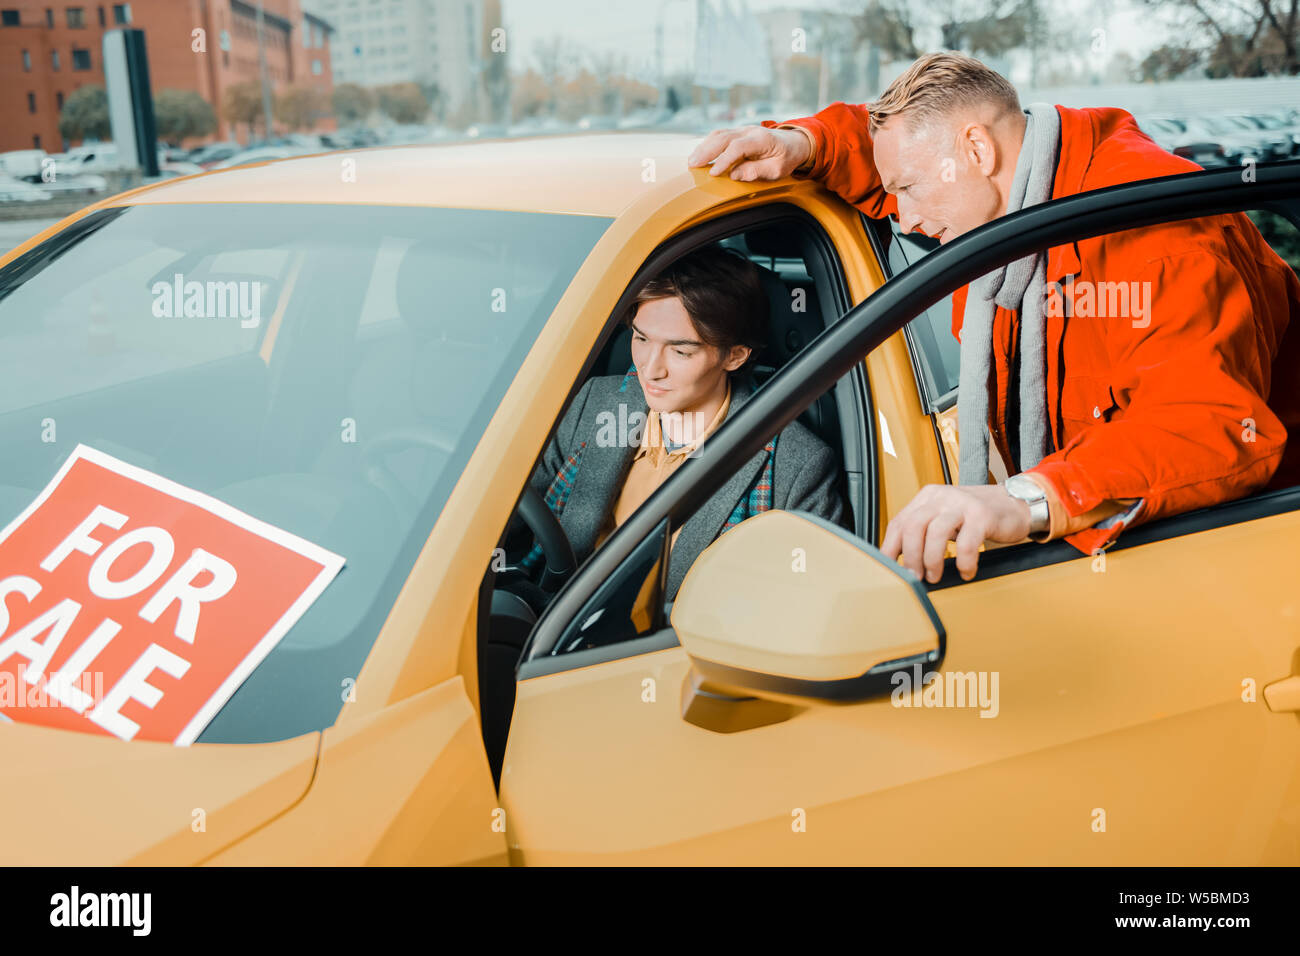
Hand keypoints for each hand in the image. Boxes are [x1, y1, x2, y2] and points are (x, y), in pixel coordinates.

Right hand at [686, 125, 810, 180]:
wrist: (792, 143)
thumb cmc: (785, 158)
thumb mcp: (777, 170)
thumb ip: (757, 171)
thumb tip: (735, 174)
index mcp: (762, 139)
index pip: (738, 147)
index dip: (724, 159)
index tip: (713, 173)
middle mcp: (750, 131)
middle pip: (724, 137)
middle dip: (706, 151)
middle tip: (693, 165)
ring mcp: (742, 129)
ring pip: (719, 134)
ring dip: (703, 147)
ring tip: (691, 161)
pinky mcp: (737, 132)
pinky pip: (719, 135)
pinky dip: (707, 143)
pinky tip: (698, 154)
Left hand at [881, 484, 1032, 583]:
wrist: (1016, 504)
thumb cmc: (977, 516)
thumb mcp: (944, 517)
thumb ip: (924, 532)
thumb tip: (902, 561)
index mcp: (927, 497)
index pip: (899, 523)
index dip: (890, 548)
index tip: (889, 569)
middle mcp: (942, 497)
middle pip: (913, 527)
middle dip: (910, 557)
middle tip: (914, 576)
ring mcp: (962, 504)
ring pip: (936, 533)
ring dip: (932, 560)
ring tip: (935, 576)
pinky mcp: (982, 516)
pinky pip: (967, 543)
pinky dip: (963, 562)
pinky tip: (966, 571)